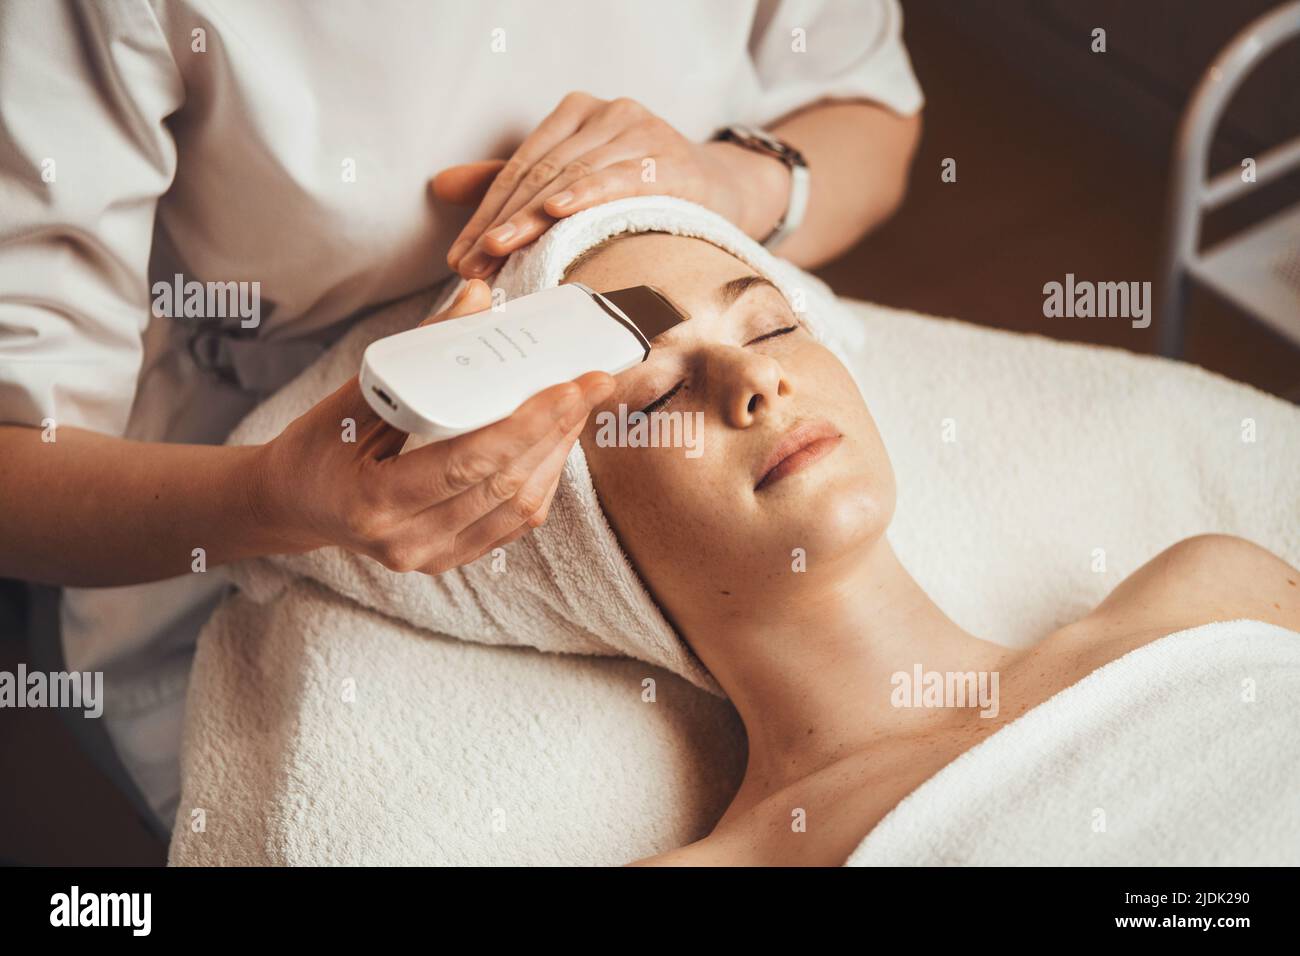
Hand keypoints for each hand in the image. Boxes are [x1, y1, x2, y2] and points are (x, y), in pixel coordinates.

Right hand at [252, 278, 613, 573]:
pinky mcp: (452, 558)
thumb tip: (478, 300)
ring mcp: (434, 558)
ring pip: (521, 506)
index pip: (471, 462)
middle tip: (594, 382)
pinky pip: (514, 521)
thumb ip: (416, 353)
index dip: (531, 421)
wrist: (295, 506)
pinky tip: (556, 438)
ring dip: (558, 451)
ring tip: (580, 404)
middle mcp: (409, 541)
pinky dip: (542, 477)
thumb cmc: (317, 448)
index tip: (574, 383)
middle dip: (558, 428)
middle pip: (506, 484)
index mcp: (375, 503)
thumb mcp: (350, 397)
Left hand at [433, 92, 791, 277]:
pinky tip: (557, 213)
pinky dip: (586, 195)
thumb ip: (513, 183)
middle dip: (500, 222)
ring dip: (530, 218)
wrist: (721, 190)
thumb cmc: (640, 188)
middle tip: (470, 264)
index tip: (460, 258)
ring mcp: (638, 130)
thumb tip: (440, 186)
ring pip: (571, 177)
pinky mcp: (668, 157)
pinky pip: (619, 177)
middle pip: (539, 173)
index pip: (519, 167)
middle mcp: (605, 113)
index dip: (484, 212)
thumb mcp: (574, 181)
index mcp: (575, 114)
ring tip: (498, 249)